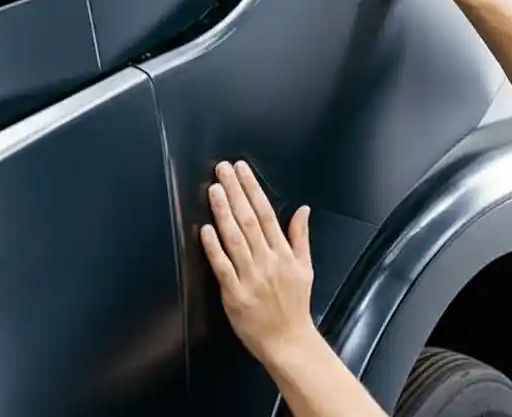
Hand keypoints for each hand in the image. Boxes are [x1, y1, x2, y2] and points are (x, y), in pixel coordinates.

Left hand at [200, 161, 315, 366]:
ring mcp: (251, 277)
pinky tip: (206, 229)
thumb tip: (303, 209)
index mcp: (283, 253)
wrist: (289, 342)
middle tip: (223, 169)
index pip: (266, 213)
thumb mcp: (305, 268)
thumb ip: (301, 237)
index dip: (252, 189)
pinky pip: (223, 267)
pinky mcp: (235, 294)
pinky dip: (214, 247)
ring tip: (214, 189)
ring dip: (224, 212)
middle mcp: (268, 261)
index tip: (241, 169)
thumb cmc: (295, 306)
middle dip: (235, 191)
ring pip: (235, 238)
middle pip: (249, 219)